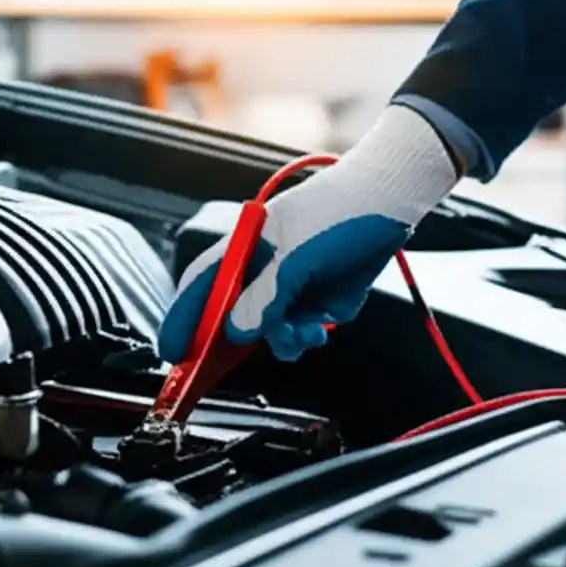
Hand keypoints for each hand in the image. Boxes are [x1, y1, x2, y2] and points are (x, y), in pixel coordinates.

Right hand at [157, 106, 459, 362]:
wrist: (392, 202)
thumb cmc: (338, 212)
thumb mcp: (297, 257)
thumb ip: (266, 297)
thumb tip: (238, 331)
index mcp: (246, 247)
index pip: (201, 286)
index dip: (184, 318)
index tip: (173, 351)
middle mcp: (264, 268)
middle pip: (232, 314)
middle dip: (235, 339)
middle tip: (228, 365)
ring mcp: (291, 285)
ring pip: (269, 329)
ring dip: (280, 338)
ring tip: (301, 331)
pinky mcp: (319, 299)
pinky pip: (300, 331)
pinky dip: (304, 336)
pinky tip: (316, 328)